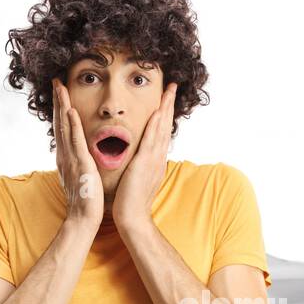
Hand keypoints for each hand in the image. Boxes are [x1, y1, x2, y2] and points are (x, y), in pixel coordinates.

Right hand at [52, 77, 102, 229]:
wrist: (83, 219)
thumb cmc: (85, 201)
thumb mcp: (81, 177)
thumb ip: (80, 164)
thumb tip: (82, 156)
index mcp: (66, 157)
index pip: (62, 128)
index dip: (60, 109)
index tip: (59, 93)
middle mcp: (65, 155)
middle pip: (59, 123)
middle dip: (57, 101)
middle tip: (55, 81)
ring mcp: (71, 158)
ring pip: (65, 127)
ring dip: (62, 105)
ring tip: (59, 87)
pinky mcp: (80, 163)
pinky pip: (75, 140)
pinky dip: (71, 124)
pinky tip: (70, 110)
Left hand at [112, 79, 177, 231]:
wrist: (132, 217)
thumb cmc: (130, 201)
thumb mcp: (138, 177)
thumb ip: (140, 165)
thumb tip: (139, 157)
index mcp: (154, 160)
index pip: (161, 131)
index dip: (164, 113)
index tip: (166, 97)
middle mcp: (157, 157)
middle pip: (165, 125)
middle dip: (168, 104)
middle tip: (172, 85)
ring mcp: (153, 160)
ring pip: (161, 128)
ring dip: (164, 108)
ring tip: (168, 90)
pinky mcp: (144, 164)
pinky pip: (150, 140)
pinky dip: (155, 125)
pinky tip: (157, 112)